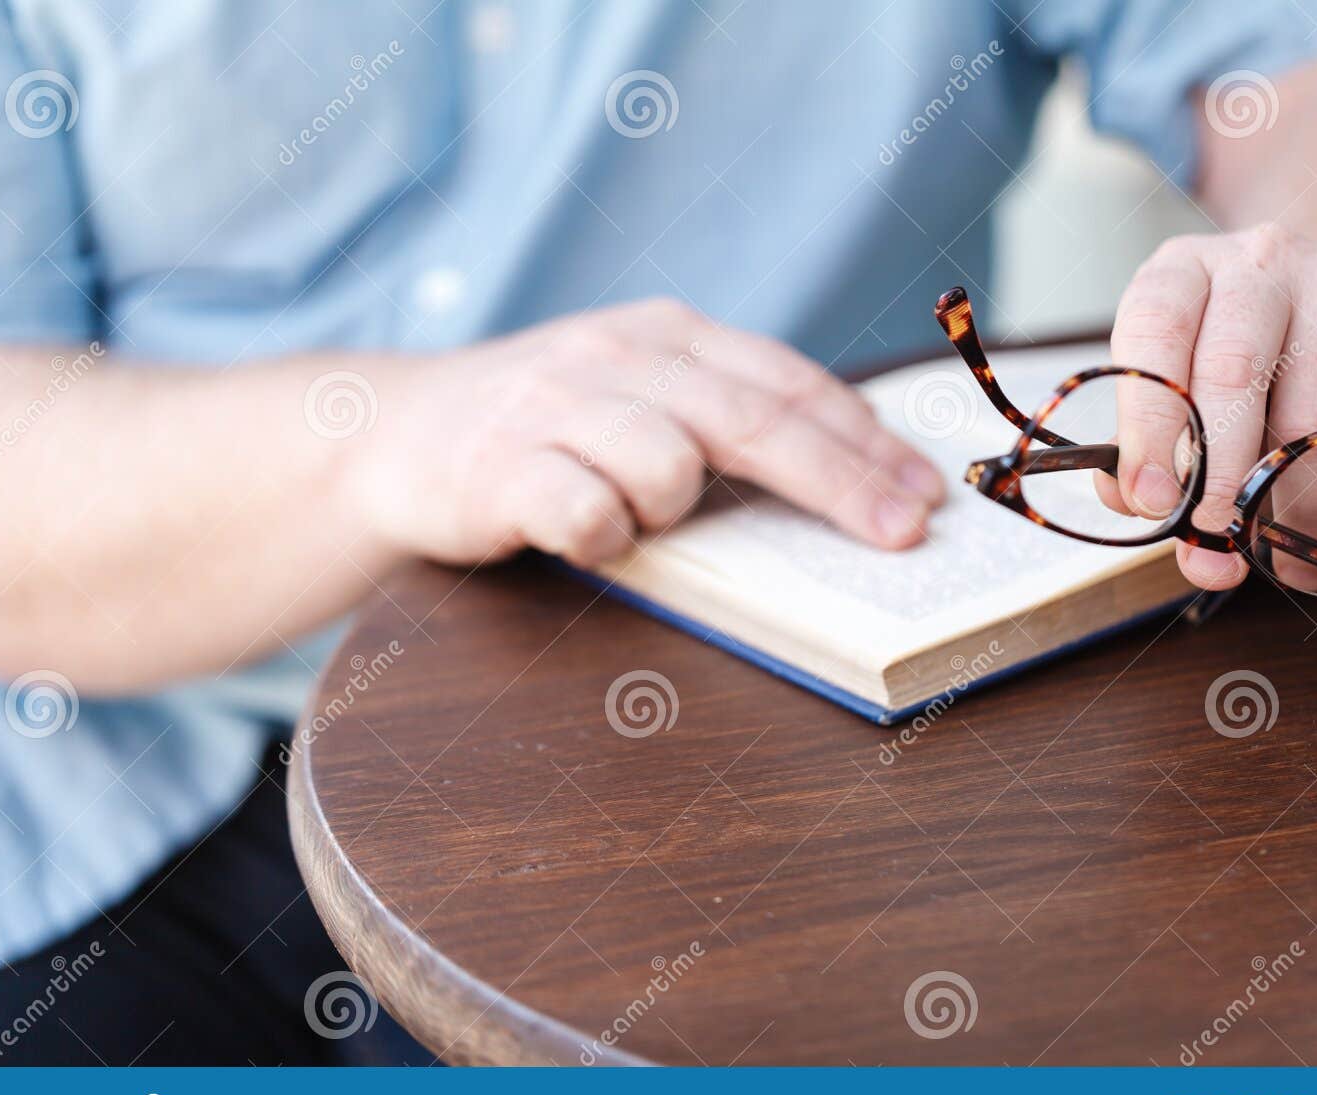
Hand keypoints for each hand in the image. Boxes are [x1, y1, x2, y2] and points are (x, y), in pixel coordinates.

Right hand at [355, 298, 944, 566]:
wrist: (394, 437)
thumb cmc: (546, 430)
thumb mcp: (640, 395)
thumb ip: (722, 416)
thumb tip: (853, 472)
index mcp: (667, 335)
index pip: (788, 383)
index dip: (863, 440)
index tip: (922, 492)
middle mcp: (617, 355)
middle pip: (754, 421)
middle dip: (840, 481)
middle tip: (902, 534)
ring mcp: (555, 405)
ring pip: (668, 463)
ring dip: (676, 508)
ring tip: (642, 515)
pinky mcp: (500, 466)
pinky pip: (588, 512)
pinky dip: (606, 536)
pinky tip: (592, 538)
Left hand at [1105, 224, 1316, 589]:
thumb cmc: (1271, 378)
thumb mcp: (1197, 401)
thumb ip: (1158, 454)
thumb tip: (1141, 509)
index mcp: (1187, 272)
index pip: (1153, 330)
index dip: (1146, 423)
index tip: (1150, 501)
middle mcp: (1264, 262)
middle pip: (1233, 372)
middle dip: (1220, 479)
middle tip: (1218, 545)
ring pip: (1313, 418)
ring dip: (1298, 514)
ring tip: (1291, 561)